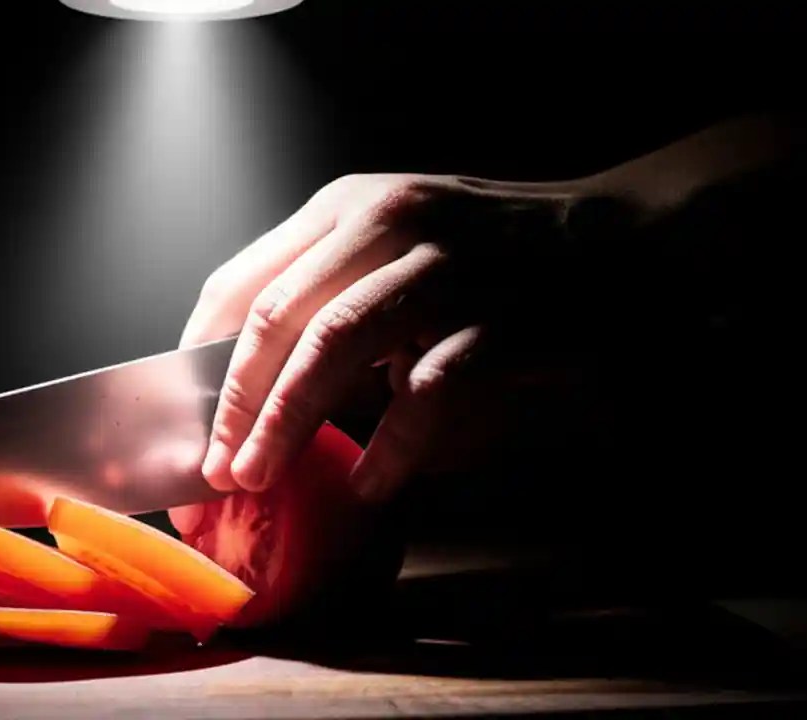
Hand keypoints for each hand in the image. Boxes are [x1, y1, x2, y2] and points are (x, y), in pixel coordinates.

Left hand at [170, 173, 606, 533]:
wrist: (621, 237)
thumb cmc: (493, 253)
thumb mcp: (400, 243)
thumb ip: (332, 291)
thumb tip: (250, 386)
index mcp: (349, 205)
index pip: (242, 279)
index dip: (201, 352)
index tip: (185, 412)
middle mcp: (387, 220)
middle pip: (278, 316)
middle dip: (236, 401)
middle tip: (215, 465)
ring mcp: (446, 265)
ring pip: (335, 345)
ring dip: (287, 420)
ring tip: (259, 476)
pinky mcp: (501, 315)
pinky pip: (426, 390)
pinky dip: (393, 443)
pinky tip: (370, 480)